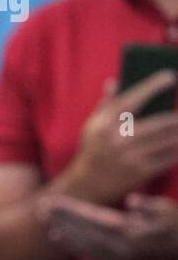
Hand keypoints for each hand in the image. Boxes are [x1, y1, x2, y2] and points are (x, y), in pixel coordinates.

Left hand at [38, 192, 177, 259]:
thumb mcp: (168, 210)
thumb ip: (150, 206)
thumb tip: (133, 202)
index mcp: (130, 231)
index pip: (92, 218)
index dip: (70, 210)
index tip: (51, 202)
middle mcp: (122, 247)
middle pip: (84, 232)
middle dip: (61, 221)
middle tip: (39, 210)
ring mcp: (121, 256)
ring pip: (86, 245)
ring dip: (65, 234)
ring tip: (46, 225)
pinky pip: (93, 255)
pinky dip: (76, 248)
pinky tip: (61, 240)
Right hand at [62, 71, 177, 205]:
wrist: (88, 183)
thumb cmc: (93, 148)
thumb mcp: (92, 124)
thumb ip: (106, 104)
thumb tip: (115, 82)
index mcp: (106, 123)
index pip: (134, 98)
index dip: (154, 85)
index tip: (170, 76)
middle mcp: (120, 139)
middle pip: (161, 121)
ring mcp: (132, 156)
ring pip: (170, 139)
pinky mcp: (142, 171)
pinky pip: (170, 157)